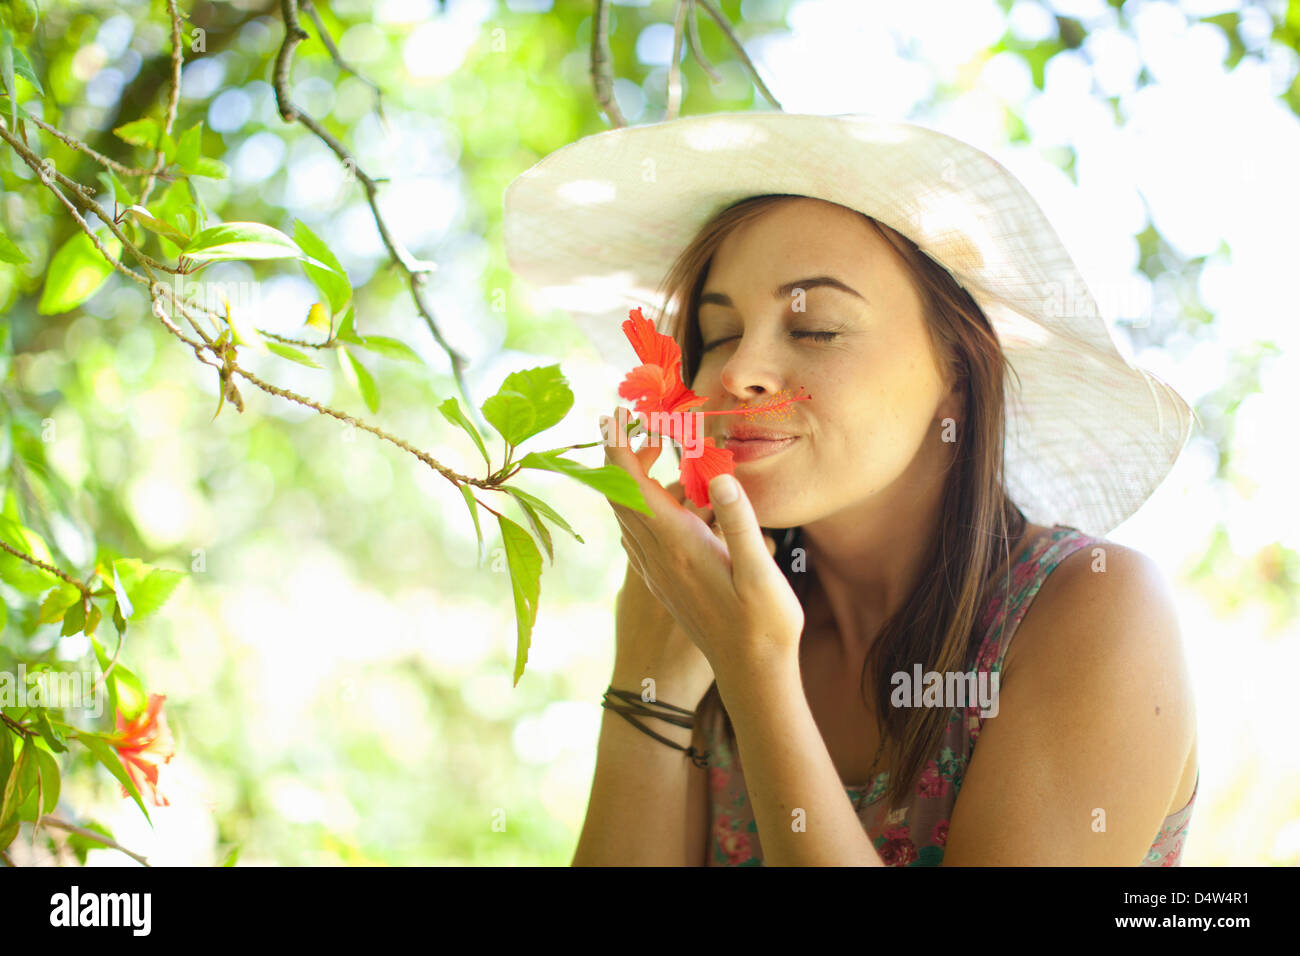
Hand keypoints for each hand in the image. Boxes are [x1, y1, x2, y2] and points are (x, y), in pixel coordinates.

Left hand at [601, 407, 802, 678]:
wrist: (751, 673)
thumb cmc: (764, 623)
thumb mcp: (760, 570)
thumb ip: (739, 522)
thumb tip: (721, 476)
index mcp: (677, 545)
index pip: (633, 485)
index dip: (619, 446)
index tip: (614, 412)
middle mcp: (657, 557)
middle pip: (620, 495)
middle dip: (620, 453)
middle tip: (640, 423)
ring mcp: (656, 572)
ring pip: (625, 515)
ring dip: (628, 479)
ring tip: (654, 452)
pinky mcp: (661, 583)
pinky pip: (635, 535)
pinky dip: (637, 505)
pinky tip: (659, 502)